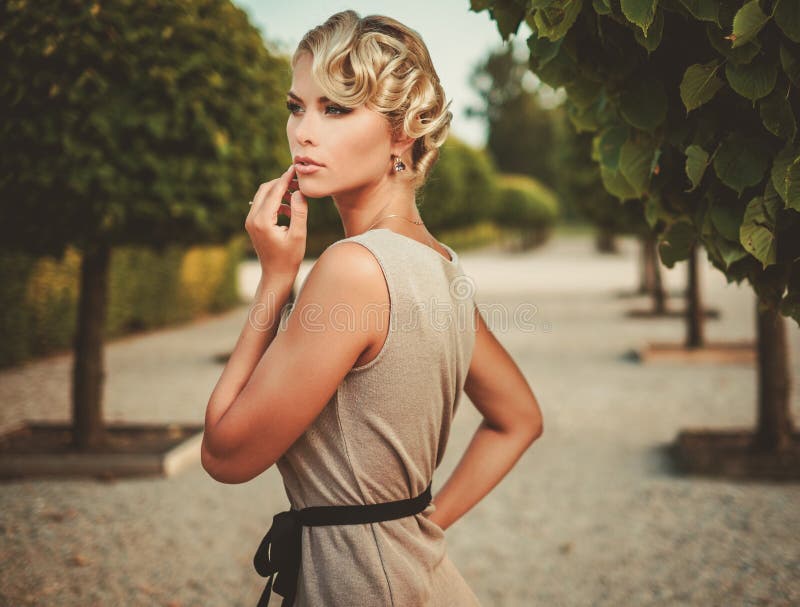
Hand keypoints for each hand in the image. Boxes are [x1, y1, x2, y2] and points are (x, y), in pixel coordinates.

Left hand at [245, 164, 307, 280]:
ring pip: (263, 196)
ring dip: (278, 191)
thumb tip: (298, 191)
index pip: (274, 191)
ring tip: (296, 194)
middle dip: (281, 182)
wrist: (275, 275)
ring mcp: (250, 221)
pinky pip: (262, 205)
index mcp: (262, 221)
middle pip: (265, 189)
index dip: (286, 178)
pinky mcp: (252, 224)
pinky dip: (275, 201)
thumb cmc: (289, 258)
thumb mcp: (299, 235)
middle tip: (297, 180)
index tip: (295, 168)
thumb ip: (299, 212)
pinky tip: (289, 209)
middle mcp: (252, 219)